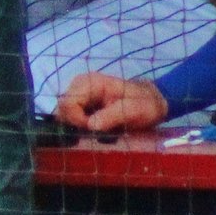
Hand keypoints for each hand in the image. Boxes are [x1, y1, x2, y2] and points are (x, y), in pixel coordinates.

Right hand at [54, 71, 169, 134]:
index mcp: (91, 83)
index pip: (68, 103)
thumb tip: (91, 126)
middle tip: (98, 131)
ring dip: (80, 127)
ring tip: (100, 130)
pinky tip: (97, 129)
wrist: (152, 101)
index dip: (78, 120)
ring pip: (65, 116)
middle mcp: (80, 86)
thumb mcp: (134, 110)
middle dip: (77, 125)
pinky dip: (82, 127)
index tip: (94, 129)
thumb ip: (112, 116)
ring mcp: (80, 95)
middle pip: (63, 109)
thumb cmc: (145, 103)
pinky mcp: (82, 104)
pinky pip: (72, 118)